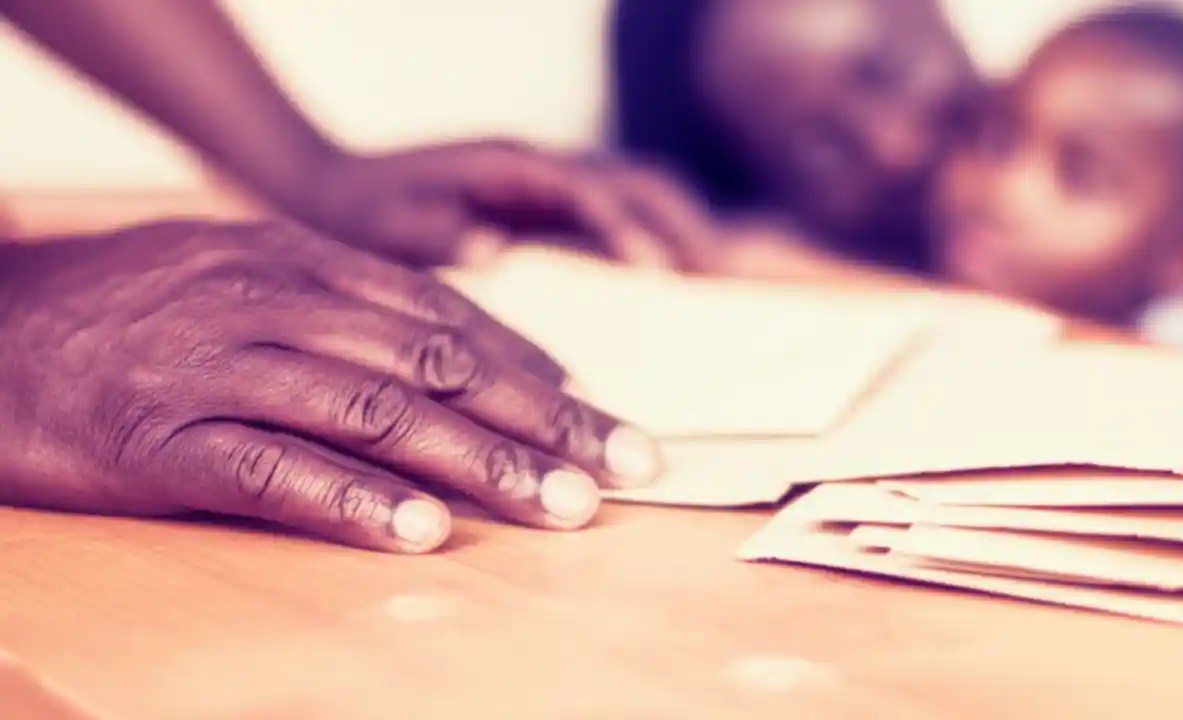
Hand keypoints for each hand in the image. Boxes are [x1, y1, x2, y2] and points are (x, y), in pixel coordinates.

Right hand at [0, 222, 661, 551]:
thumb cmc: (135, 311)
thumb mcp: (245, 275)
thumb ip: (349, 308)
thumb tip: (467, 354)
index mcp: (300, 260)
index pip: (448, 319)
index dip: (538, 373)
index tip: (604, 420)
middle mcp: (271, 302)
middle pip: (433, 364)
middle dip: (541, 422)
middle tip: (620, 470)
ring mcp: (216, 368)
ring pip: (372, 414)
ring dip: (479, 465)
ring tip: (558, 510)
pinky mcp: (160, 441)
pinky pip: (269, 471)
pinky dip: (351, 501)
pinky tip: (419, 532)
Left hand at [282, 140, 722, 269]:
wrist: (331, 188)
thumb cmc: (355, 211)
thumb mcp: (379, 224)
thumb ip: (431, 230)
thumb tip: (491, 246)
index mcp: (504, 166)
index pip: (586, 186)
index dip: (624, 225)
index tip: (657, 271)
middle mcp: (540, 167)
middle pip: (636, 182)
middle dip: (682, 226)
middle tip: (718, 283)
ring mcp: (551, 185)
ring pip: (639, 197)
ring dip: (679, 234)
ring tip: (714, 292)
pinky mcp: (553, 208)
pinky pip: (621, 221)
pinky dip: (654, 248)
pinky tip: (669, 293)